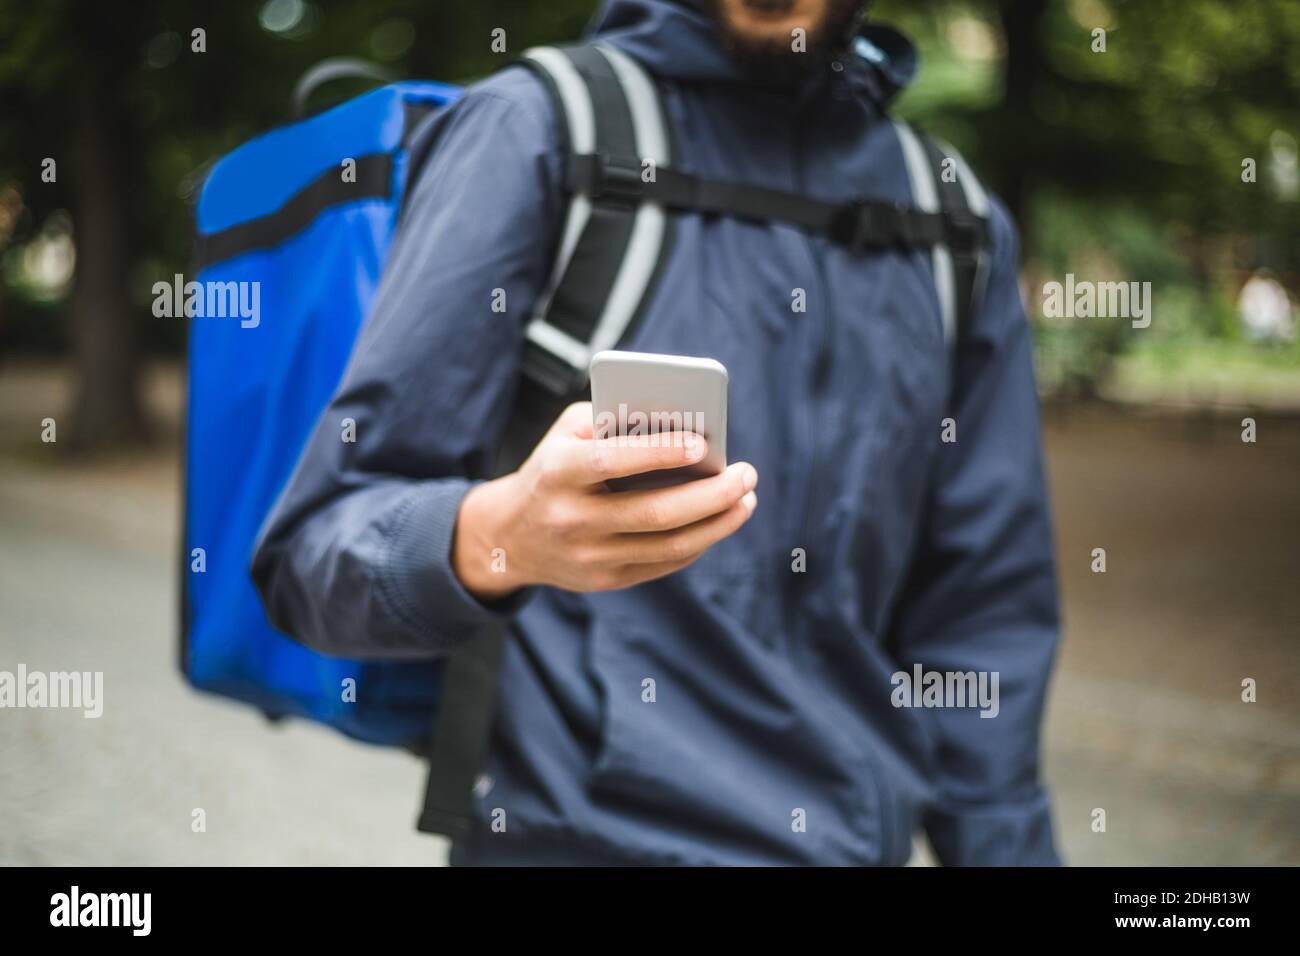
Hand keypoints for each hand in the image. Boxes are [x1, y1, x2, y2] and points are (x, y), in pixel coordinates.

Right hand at [452, 402, 757, 598]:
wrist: (510, 535)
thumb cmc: (553, 468)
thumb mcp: (566, 433)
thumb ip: (613, 419)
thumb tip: (679, 421)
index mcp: (557, 473)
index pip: (612, 462)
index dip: (659, 453)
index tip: (702, 443)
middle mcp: (571, 519)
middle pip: (654, 513)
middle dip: (711, 495)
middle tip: (747, 474)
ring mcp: (588, 557)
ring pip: (669, 546)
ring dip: (718, 523)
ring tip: (747, 498)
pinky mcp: (605, 581)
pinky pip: (664, 563)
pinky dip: (699, 541)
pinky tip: (720, 520)